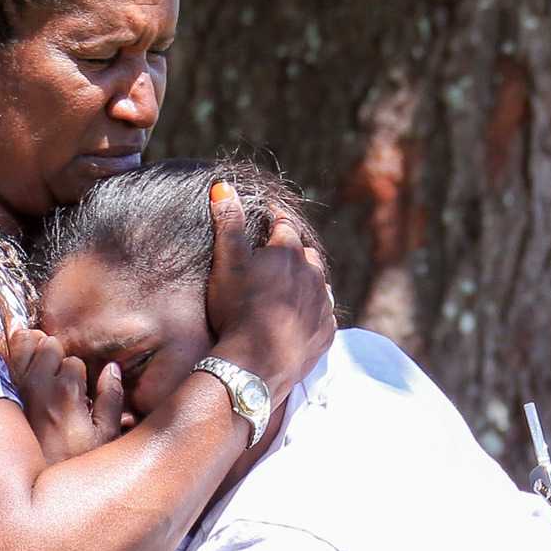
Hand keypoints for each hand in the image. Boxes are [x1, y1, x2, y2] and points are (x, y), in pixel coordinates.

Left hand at [3, 326, 125, 465]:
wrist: (30, 487)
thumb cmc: (72, 464)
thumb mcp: (105, 437)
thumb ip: (112, 399)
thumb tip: (111, 370)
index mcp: (67, 390)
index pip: (73, 361)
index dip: (79, 376)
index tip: (78, 394)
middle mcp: (37, 383)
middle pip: (48, 345)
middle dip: (55, 358)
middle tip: (59, 381)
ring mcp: (14, 386)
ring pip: (23, 343)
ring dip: (32, 351)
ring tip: (40, 371)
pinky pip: (2, 358)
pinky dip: (11, 356)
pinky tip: (19, 368)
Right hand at [204, 179, 334, 394]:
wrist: (255, 364)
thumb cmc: (237, 309)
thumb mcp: (227, 262)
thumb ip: (228, 223)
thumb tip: (223, 185)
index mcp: (288, 252)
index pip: (283, 225)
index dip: (273, 219)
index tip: (267, 217)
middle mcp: (313, 274)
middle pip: (306, 253)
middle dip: (293, 251)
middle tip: (279, 255)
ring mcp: (322, 304)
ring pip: (319, 283)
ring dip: (307, 281)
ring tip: (291, 286)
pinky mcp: (326, 332)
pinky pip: (323, 315)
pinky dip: (313, 311)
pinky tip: (301, 316)